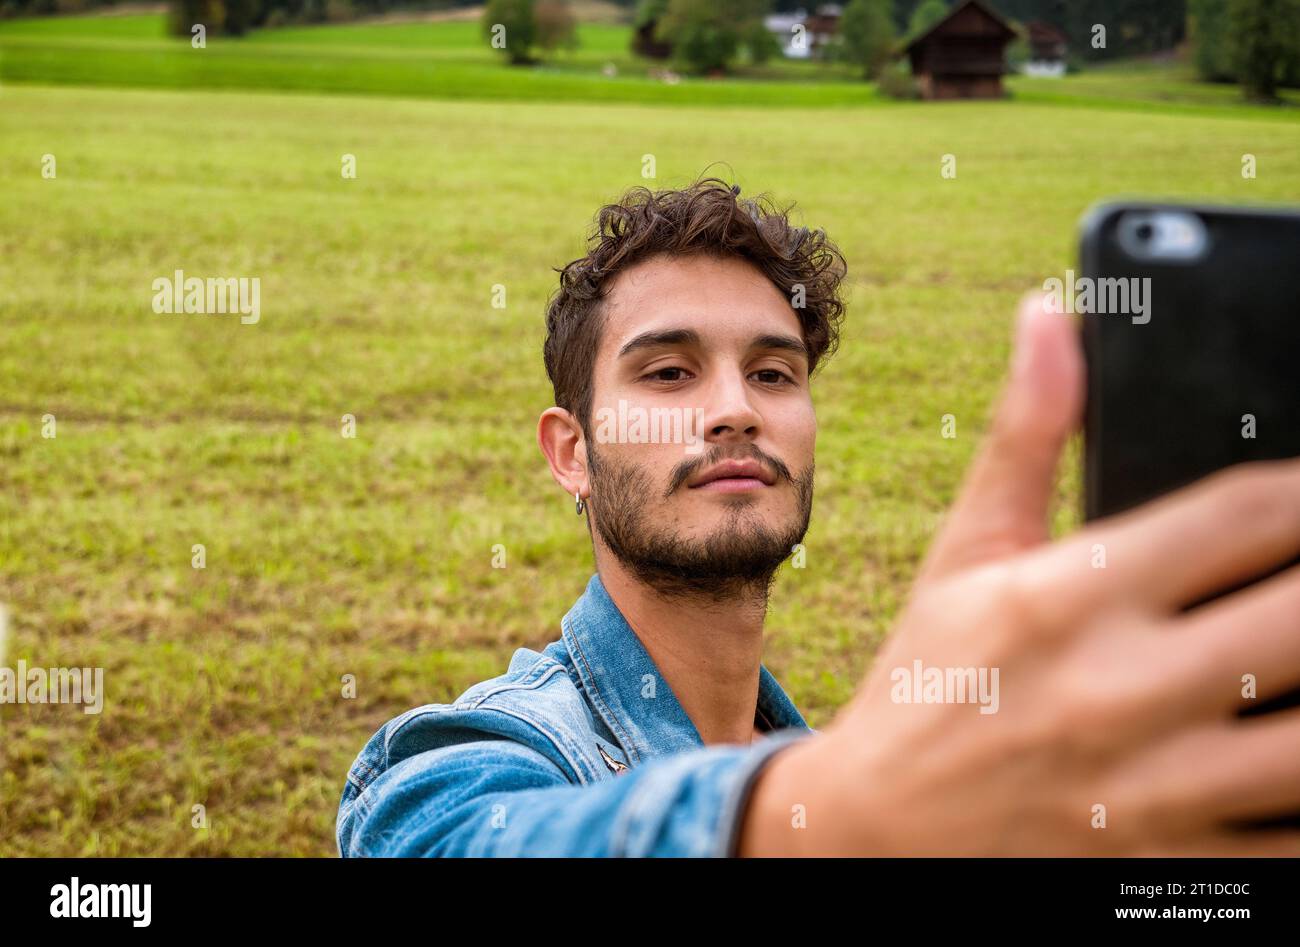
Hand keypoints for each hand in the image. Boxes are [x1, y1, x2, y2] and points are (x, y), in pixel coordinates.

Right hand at [741, 294, 1299, 855]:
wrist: (877, 833)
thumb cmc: (926, 680)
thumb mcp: (966, 553)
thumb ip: (1025, 433)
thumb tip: (1050, 312)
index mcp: (1071, 596)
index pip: (1252, 510)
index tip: (1299, 497)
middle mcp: (1119, 692)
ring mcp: (1154, 793)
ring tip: (1293, 653)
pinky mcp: (1173, 871)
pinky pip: (1297, 839)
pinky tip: (1283, 741)